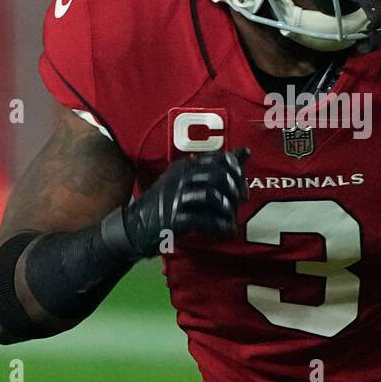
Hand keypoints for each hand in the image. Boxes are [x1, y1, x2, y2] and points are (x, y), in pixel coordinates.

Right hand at [120, 148, 249, 256]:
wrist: (134, 227)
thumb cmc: (168, 204)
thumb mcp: (189, 180)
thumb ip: (217, 167)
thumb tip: (246, 151)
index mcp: (186, 165)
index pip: (220, 158)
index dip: (237, 173)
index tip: (242, 189)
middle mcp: (181, 177)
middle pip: (218, 175)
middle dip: (236, 190)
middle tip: (240, 203)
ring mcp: (176, 197)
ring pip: (212, 196)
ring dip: (228, 209)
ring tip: (231, 218)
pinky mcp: (174, 218)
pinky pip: (203, 219)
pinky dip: (220, 226)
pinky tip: (226, 230)